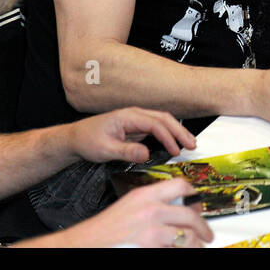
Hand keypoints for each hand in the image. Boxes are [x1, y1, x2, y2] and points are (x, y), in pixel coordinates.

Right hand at [63, 178, 212, 247]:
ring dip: (195, 242)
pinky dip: (182, 250)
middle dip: (203, 225)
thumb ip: (152, 203)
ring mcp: (151, 230)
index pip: (179, 185)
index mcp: (145, 195)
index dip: (194, 193)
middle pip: (189, 213)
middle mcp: (150, 210)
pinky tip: (182, 251)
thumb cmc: (106, 228)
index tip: (199, 201)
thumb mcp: (130, 205)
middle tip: (207, 233)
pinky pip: (175, 248)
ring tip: (198, 246)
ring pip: (186, 235)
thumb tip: (176, 206)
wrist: (87, 243)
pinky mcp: (150, 247)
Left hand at [66, 107, 196, 164]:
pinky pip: (157, 128)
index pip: (155, 124)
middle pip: (164, 118)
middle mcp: (135, 115)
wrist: (76, 137)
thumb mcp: (105, 149)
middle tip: (192, 145)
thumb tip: (146, 154)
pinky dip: (169, 134)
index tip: (176, 150)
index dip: (168, 137)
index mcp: (128, 116)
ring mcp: (136, 120)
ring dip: (177, 131)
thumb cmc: (88, 140)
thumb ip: (126, 151)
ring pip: (162, 122)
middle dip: (180, 131)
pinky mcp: (136, 127)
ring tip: (189, 144)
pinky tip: (175, 143)